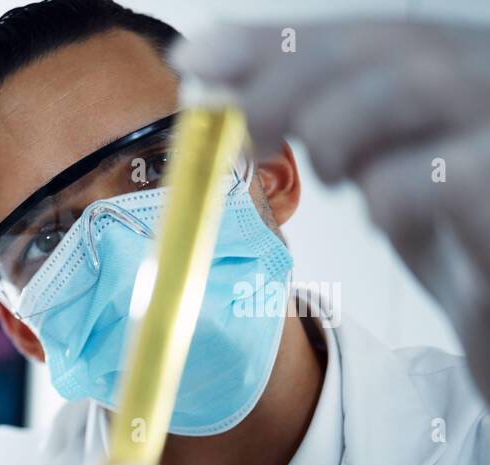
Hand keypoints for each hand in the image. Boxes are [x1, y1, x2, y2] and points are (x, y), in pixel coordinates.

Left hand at [173, 19, 489, 400]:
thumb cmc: (454, 237)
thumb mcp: (385, 166)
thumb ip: (325, 120)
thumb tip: (222, 82)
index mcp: (467, 64)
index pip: (370, 32)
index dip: (278, 43)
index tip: (197, 59)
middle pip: (394, 46)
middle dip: (295, 79)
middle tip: (242, 126)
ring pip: (422, 84)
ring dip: (341, 125)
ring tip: (327, 172)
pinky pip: (450, 175)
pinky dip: (393, 192)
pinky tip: (382, 217)